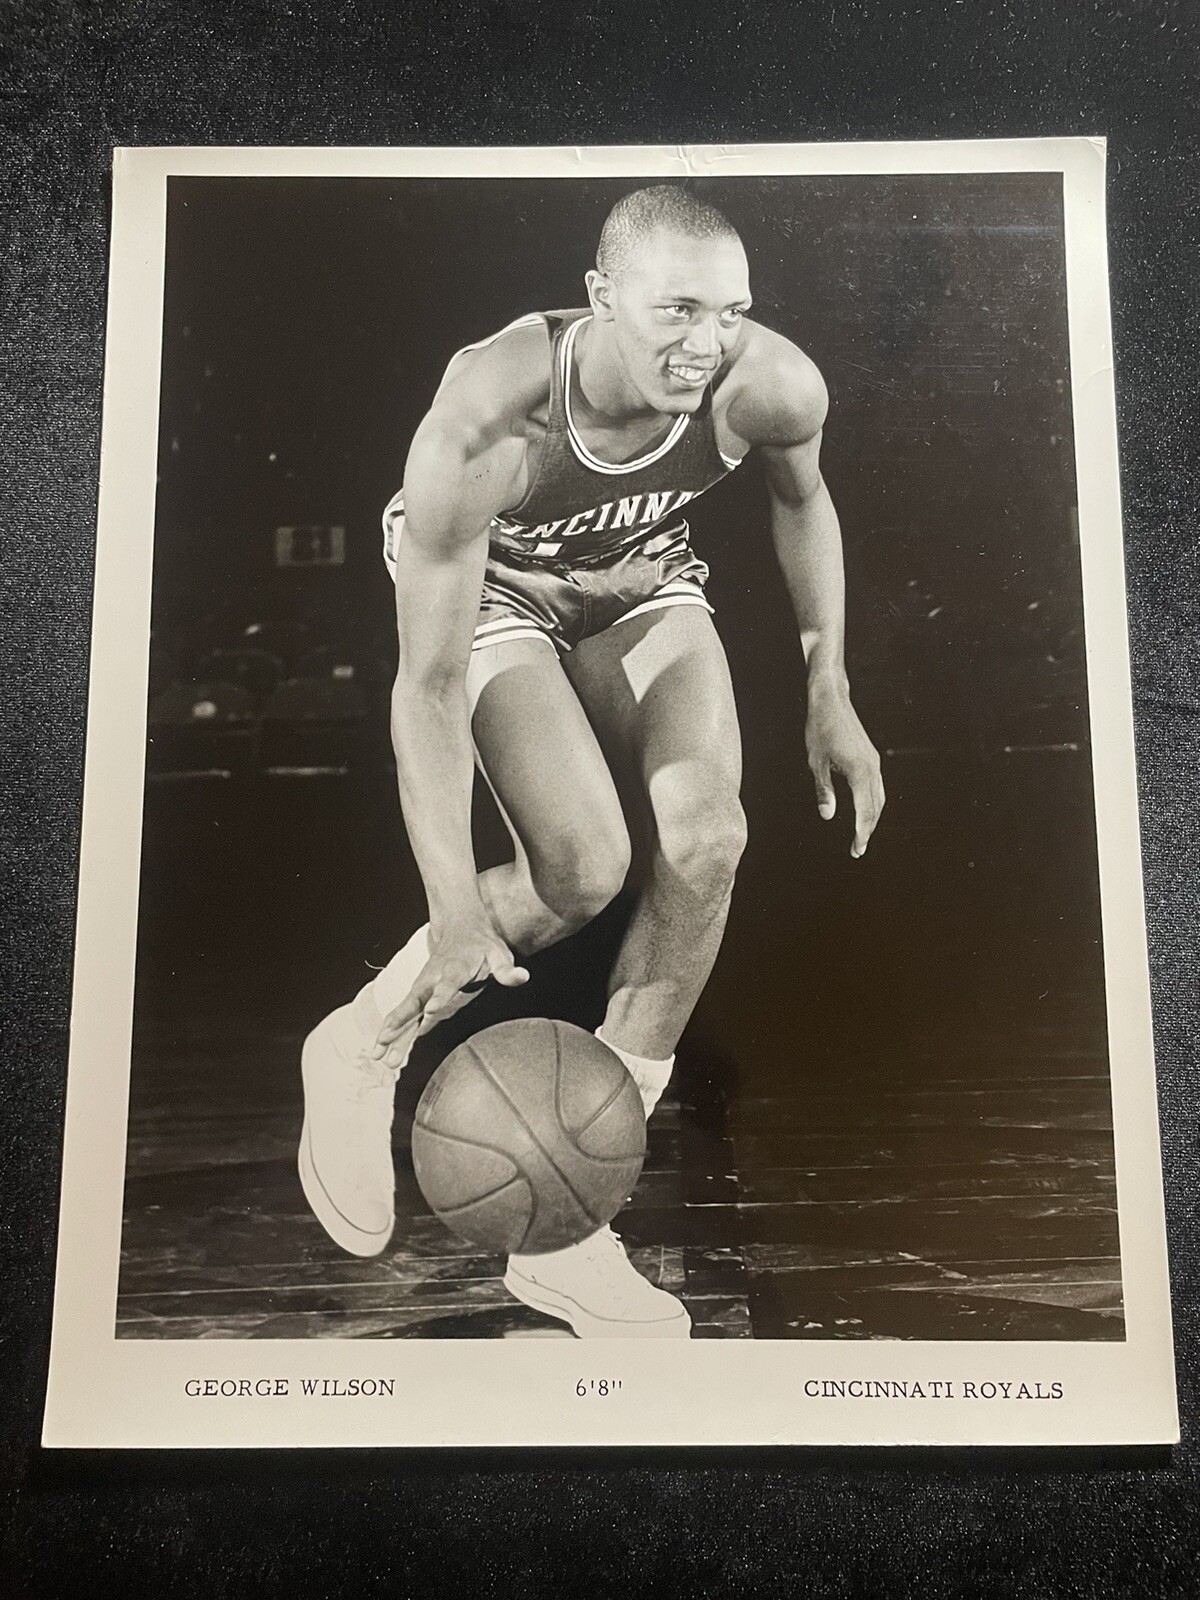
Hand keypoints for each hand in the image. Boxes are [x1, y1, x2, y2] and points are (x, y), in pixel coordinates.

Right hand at [372, 917, 528, 1065]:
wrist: (460, 928)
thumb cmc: (482, 946)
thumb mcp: (499, 954)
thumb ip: (507, 970)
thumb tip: (522, 977)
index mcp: (455, 968)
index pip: (447, 985)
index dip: (439, 998)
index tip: (430, 1012)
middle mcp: (432, 979)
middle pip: (414, 1001)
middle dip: (401, 1021)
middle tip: (386, 1039)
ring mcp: (422, 988)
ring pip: (403, 1012)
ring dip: (390, 1033)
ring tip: (378, 1056)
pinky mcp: (418, 996)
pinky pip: (403, 1017)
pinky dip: (391, 1034)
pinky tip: (381, 1054)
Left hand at [806, 687, 884, 857]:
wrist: (831, 700)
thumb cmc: (820, 729)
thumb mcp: (816, 762)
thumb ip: (823, 790)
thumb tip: (827, 816)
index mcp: (859, 771)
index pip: (864, 811)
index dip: (861, 833)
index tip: (857, 849)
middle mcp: (872, 768)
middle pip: (875, 808)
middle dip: (867, 830)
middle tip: (857, 849)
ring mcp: (874, 762)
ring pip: (879, 798)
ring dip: (872, 818)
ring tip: (861, 834)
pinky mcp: (871, 757)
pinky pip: (877, 786)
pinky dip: (873, 803)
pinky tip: (864, 810)